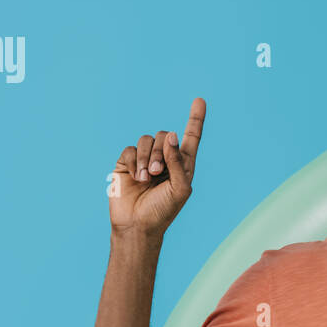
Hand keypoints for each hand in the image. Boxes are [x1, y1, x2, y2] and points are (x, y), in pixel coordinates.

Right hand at [109, 97, 205, 236]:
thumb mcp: (180, 188)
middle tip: (157, 172)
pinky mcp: (127, 163)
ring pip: (146, 140)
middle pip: (163, 135)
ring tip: (145, 178)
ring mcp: (144, 160)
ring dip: (146, 157)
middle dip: (160, 151)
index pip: (190, 137)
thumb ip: (178, 161)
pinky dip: (133, 162)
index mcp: (182, 164)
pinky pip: (130, 149)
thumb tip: (170, 135)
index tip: (200, 100)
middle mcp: (164, 159)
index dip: (195, 119)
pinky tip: (135, 177)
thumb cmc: (163, 211)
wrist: (137, 225)